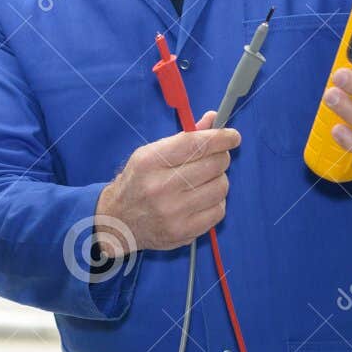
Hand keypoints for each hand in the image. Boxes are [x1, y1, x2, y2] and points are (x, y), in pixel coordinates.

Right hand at [96, 111, 240, 251]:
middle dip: (221, 157)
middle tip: (216, 159)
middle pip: (214, 165)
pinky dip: (216, 201)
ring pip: (221, 187)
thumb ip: (185, 137)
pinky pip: (219, 211)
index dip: (221, 138)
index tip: (233, 136)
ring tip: (205, 180)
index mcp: (150, 162)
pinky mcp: (184, 232)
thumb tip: (214, 119)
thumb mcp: (151, 153)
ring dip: (219, 180)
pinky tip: (202, 199)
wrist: (119, 221)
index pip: (197, 144)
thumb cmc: (138, 182)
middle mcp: (161, 187)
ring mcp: (173, 212)